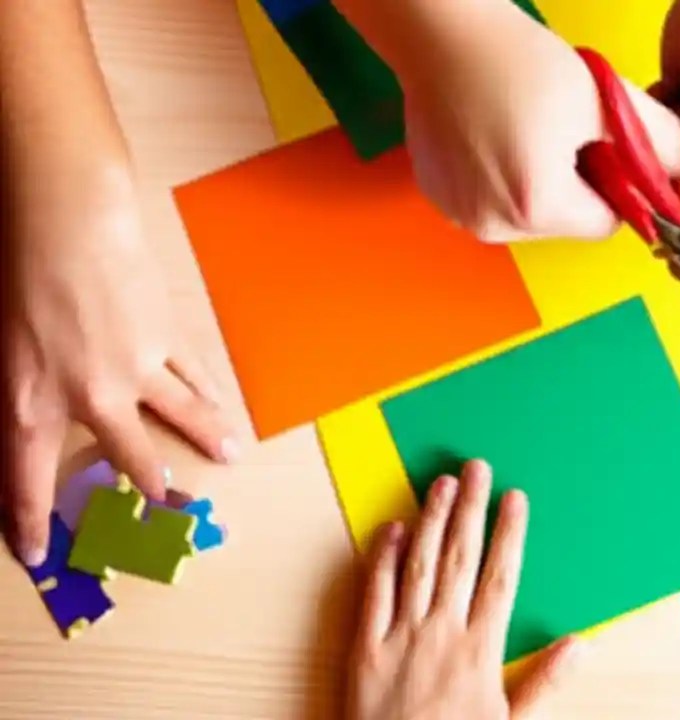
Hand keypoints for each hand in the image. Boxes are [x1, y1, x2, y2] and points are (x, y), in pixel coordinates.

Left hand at [3, 162, 236, 566]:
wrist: (69, 224)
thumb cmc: (18, 273)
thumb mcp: (0, 349)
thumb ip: (19, 389)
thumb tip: (36, 409)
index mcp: (34, 404)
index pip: (27, 481)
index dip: (28, 522)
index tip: (35, 553)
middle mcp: (92, 398)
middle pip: (127, 455)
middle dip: (147, 486)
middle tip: (165, 508)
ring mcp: (137, 368)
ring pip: (180, 414)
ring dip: (206, 437)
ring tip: (230, 455)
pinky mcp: (164, 336)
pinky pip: (192, 371)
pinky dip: (209, 390)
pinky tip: (224, 403)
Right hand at [341, 0, 679, 242]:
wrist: (442, 36)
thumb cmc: (516, 60)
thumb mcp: (603, 101)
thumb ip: (661, 143)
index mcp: (536, 204)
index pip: (606, 224)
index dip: (617, 187)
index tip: (604, 148)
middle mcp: (494, 223)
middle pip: (568, 223)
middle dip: (578, 184)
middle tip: (564, 129)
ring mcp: (463, 216)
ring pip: (532, 214)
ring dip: (542, 181)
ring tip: (529, 129)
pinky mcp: (443, 203)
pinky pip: (495, 203)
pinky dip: (505, 178)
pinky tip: (499, 136)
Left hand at [348, 459, 579, 719]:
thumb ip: (543, 682)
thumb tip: (579, 647)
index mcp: (480, 650)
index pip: (500, 577)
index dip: (509, 534)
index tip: (514, 499)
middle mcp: (441, 633)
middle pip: (460, 558)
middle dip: (470, 509)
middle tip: (477, 469)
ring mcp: (399, 637)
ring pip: (418, 566)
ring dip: (431, 521)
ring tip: (441, 483)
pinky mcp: (364, 650)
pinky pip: (373, 595)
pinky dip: (381, 560)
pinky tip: (392, 529)